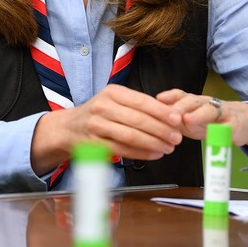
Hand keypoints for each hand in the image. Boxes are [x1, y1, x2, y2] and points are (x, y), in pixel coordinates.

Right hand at [30, 85, 183, 175]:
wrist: (70, 127)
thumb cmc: (99, 113)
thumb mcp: (115, 100)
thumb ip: (138, 105)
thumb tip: (169, 115)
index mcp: (112, 92)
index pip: (141, 101)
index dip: (162, 111)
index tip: (177, 119)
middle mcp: (103, 106)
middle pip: (138, 120)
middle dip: (161, 130)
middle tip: (177, 137)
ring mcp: (97, 126)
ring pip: (131, 136)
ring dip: (154, 143)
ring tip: (168, 147)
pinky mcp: (95, 144)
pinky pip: (123, 150)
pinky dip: (142, 153)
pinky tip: (154, 154)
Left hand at [155, 89, 247, 157]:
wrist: (241, 122)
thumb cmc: (208, 121)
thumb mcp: (188, 120)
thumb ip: (172, 120)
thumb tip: (150, 121)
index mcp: (194, 102)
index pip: (180, 95)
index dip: (170, 96)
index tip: (158, 99)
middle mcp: (207, 103)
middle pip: (193, 101)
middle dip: (181, 106)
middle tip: (171, 113)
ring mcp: (222, 112)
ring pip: (211, 110)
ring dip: (199, 115)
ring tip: (188, 120)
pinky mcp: (236, 125)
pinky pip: (230, 127)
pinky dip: (224, 130)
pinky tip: (218, 134)